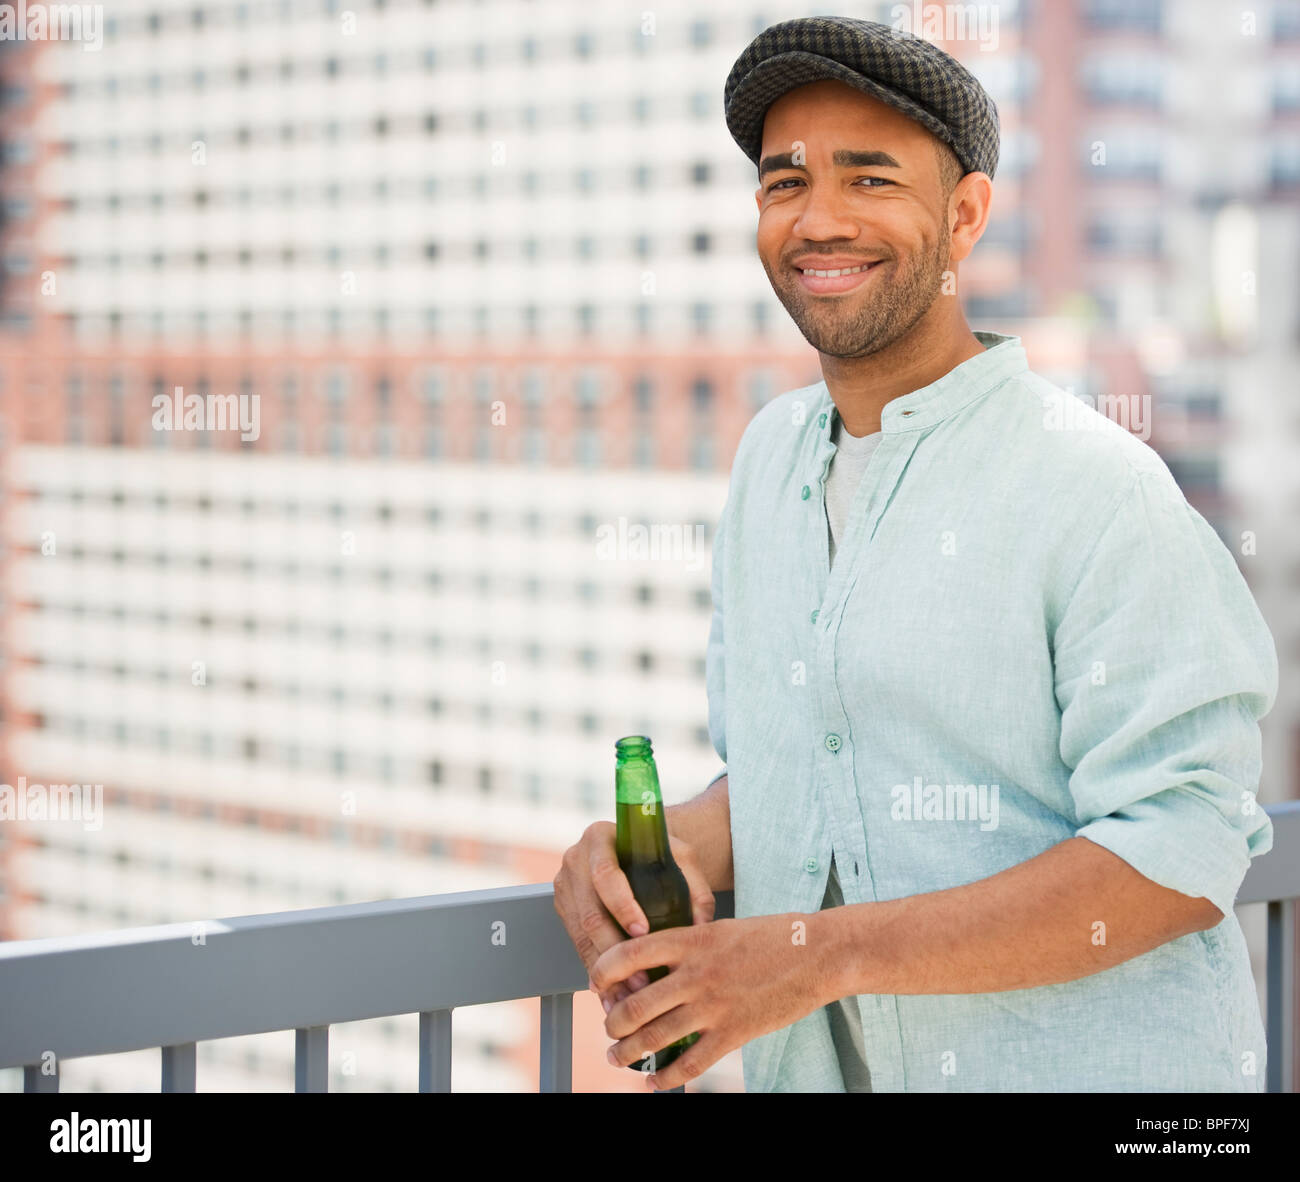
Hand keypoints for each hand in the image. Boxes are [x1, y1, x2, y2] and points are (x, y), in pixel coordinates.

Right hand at [553, 821, 716, 1013]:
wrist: (635, 849)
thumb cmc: (660, 852)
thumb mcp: (682, 858)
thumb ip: (696, 887)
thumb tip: (703, 925)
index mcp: (600, 838)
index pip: (604, 874)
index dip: (622, 906)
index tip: (642, 932)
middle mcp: (576, 860)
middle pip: (590, 913)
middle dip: (616, 951)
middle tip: (641, 981)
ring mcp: (566, 886)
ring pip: (581, 936)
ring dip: (606, 970)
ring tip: (630, 995)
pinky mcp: (564, 909)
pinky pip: (577, 944)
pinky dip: (596, 970)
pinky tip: (612, 993)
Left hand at [591, 912, 837, 1089]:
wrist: (819, 952)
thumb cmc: (771, 936)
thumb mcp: (721, 927)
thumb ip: (687, 945)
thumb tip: (652, 965)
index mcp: (691, 939)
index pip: (627, 954)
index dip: (602, 971)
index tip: (597, 983)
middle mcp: (696, 973)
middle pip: (633, 1006)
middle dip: (612, 1024)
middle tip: (608, 1029)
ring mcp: (714, 1005)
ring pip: (654, 1038)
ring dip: (628, 1054)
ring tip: (618, 1057)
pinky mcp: (734, 1032)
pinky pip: (689, 1063)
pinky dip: (666, 1079)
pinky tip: (655, 1082)